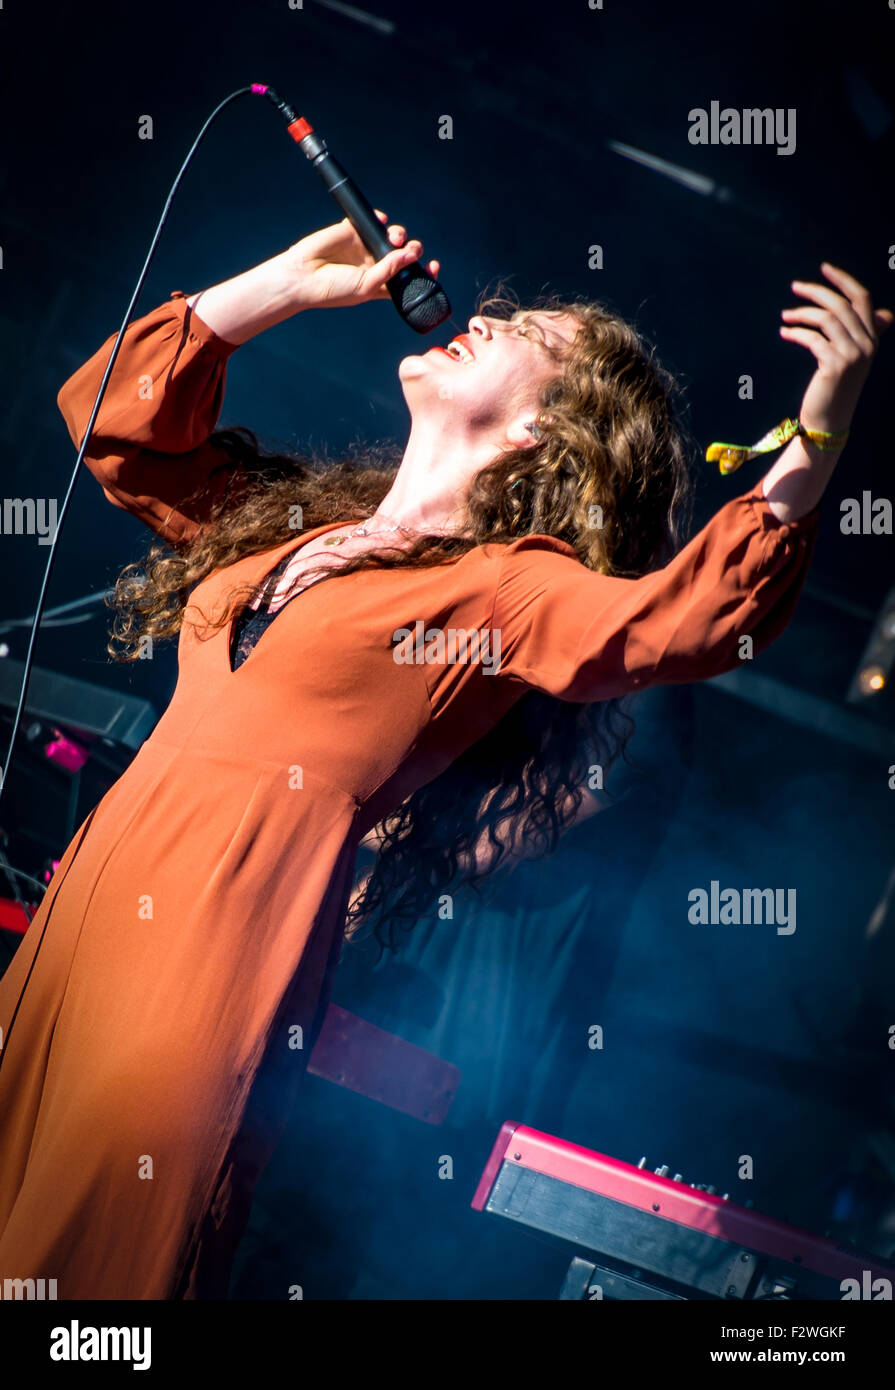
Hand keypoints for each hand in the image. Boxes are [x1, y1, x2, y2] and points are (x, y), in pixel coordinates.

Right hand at [283, 211, 440, 310]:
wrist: (303, 277)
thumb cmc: (334, 290)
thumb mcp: (367, 286)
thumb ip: (389, 270)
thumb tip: (411, 255)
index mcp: (380, 285)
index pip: (407, 278)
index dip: (423, 272)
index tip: (433, 266)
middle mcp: (374, 265)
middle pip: (402, 254)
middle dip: (412, 250)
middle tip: (411, 250)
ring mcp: (363, 247)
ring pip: (391, 236)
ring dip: (399, 234)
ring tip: (395, 237)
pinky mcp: (351, 230)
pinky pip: (372, 219)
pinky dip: (380, 218)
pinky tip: (382, 221)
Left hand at [779, 263, 891, 434]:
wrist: (829, 422)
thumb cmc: (837, 388)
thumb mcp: (856, 359)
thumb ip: (869, 334)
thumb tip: (885, 314)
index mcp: (872, 338)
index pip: (862, 298)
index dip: (843, 279)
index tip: (823, 268)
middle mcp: (867, 344)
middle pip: (841, 304)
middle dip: (816, 291)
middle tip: (794, 287)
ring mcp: (852, 355)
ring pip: (826, 318)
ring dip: (802, 313)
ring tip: (785, 316)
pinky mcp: (835, 366)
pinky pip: (813, 338)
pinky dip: (796, 332)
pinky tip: (784, 333)